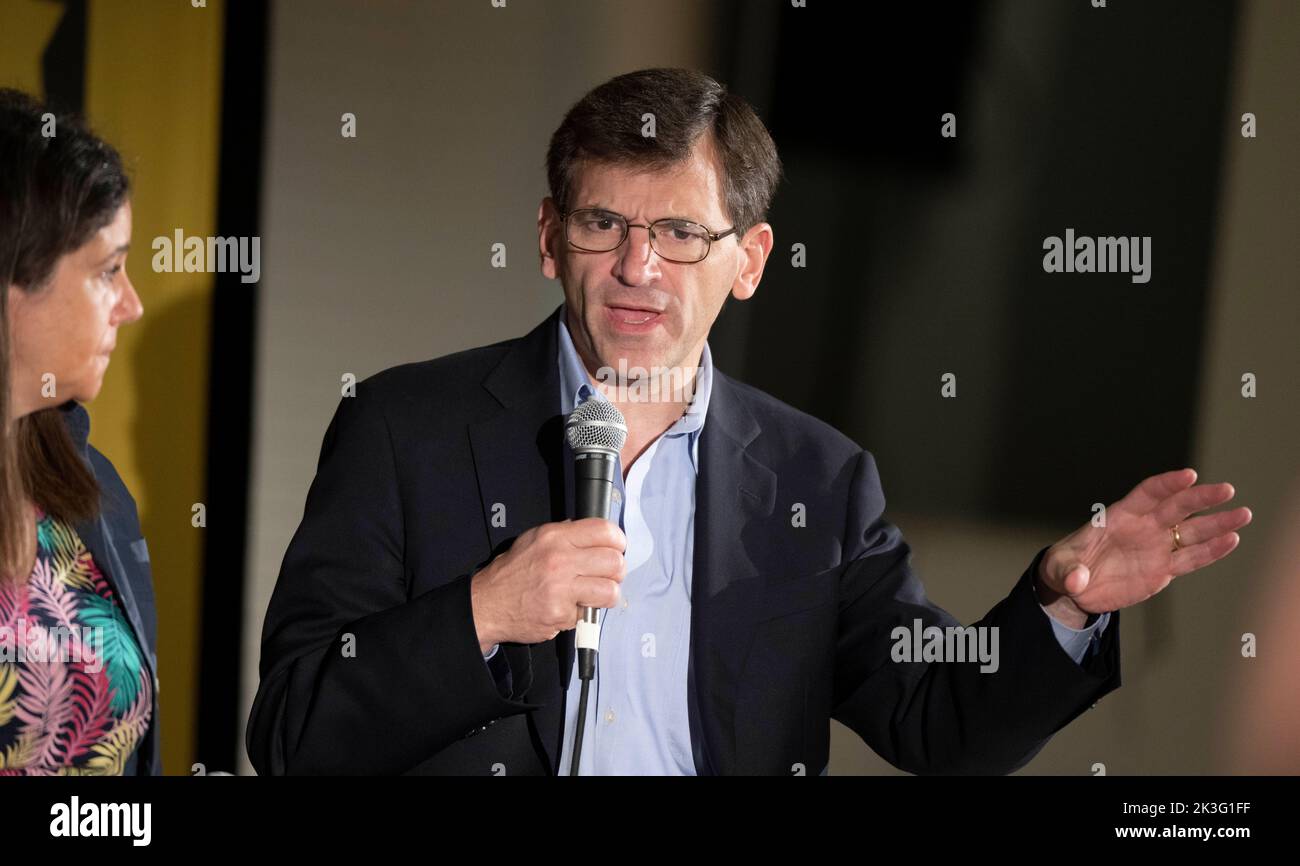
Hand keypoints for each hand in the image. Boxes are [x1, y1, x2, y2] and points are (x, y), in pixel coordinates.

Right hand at [470, 517, 625, 650]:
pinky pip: (589, 614)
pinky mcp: (560, 614)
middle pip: (614, 562)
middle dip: (616, 571)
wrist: (488, 603)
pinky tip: (571, 607)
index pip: (605, 531)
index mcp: (555, 537)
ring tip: (596, 594)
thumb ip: (565, 534)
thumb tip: (594, 533)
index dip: (618, 541)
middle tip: (608, 576)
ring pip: (610, 591)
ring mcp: (560, 589)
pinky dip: (584, 613)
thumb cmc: (512, 572)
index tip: (617, 549)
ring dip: (607, 595)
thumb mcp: (534, 539)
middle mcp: (559, 560)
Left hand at [1036, 468, 1251, 626]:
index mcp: (1118, 516)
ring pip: (1190, 532)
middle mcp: (1143, 527)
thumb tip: (1076, 582)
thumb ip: (1068, 572)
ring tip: (1243, 514)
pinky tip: (1231, 540)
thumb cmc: (1065, 567)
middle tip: (1226, 490)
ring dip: (1216, 524)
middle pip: (1176, 508)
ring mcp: (1155, 547)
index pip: (1147, 494)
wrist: (1074, 587)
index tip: (1189, 475)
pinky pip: (1190, 559)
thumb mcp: (1059, 568)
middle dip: (1200, 498)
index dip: (1167, 484)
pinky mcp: (1162, 570)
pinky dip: (1210, 551)